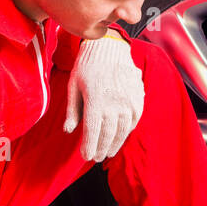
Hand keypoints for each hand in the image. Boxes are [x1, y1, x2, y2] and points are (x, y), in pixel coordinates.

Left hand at [63, 35, 143, 162]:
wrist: (110, 48)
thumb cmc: (87, 66)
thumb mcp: (73, 85)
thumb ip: (72, 110)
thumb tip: (68, 131)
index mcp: (94, 99)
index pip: (92, 130)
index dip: (89, 145)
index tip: (85, 156)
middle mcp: (113, 102)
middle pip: (107, 133)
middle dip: (101, 148)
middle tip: (96, 158)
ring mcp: (128, 101)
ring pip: (122, 130)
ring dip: (115, 143)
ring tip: (108, 152)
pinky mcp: (137, 98)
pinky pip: (134, 120)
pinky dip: (127, 131)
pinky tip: (121, 136)